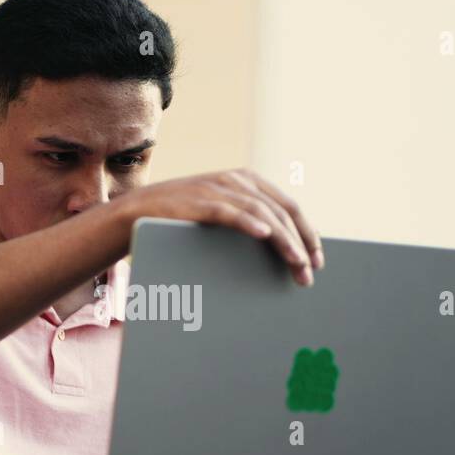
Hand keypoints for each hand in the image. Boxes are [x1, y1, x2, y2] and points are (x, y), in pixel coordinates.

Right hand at [107, 168, 323, 285]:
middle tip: (308, 273)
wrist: (136, 213)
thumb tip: (283, 252)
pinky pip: (229, 212)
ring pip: (262, 214)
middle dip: (300, 244)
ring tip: (295, 263)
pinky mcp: (199, 201)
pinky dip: (248, 222)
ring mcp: (218, 188)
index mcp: (248, 181)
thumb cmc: (183, 220)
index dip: (307, 233)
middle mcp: (237, 180)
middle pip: (281, 212)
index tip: (317, 261)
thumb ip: (249, 220)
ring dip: (283, 241)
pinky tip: (264, 235)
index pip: (289, 206)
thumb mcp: (221, 214)